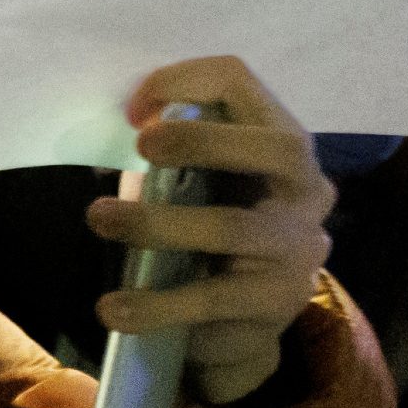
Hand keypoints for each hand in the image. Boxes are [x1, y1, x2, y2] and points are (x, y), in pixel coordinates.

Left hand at [86, 56, 334, 404]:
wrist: (234, 324)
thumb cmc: (202, 229)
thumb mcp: (188, 180)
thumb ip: (167, 151)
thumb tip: (120, 126)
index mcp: (278, 141)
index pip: (242, 84)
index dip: (185, 83)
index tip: (132, 112)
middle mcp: (306, 189)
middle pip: (277, 147)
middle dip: (203, 140)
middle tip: (140, 146)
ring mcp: (301, 248)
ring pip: (233, 228)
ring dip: (156, 222)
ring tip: (100, 218)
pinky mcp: (280, 303)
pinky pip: (214, 298)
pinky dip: (156, 303)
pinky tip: (114, 309)